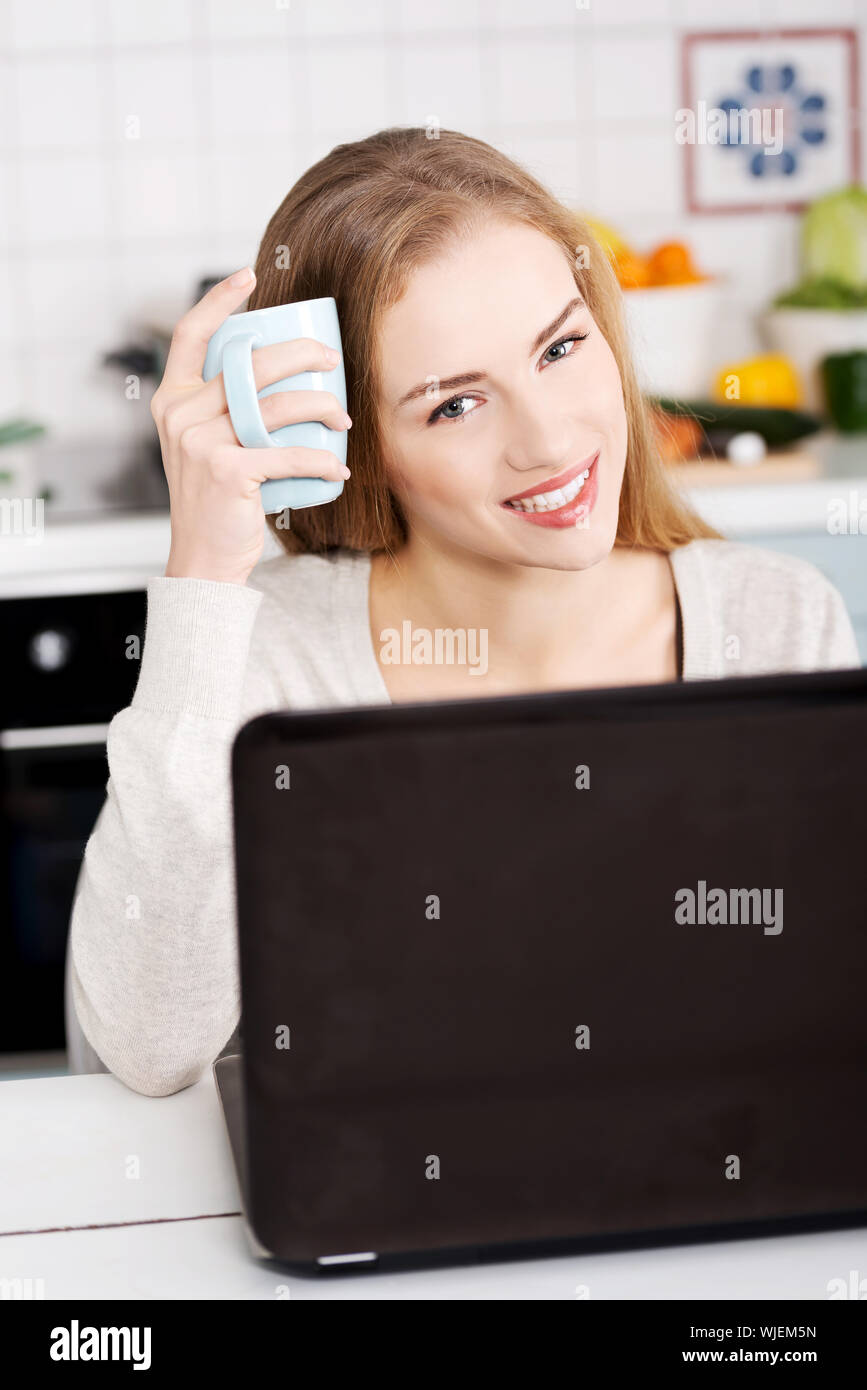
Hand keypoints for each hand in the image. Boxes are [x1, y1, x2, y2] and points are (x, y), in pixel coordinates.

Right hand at [151, 267, 350, 584]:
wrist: (203, 558)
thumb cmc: (218, 501)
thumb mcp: (206, 447)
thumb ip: (224, 412)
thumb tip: (281, 376)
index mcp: (172, 400)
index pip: (190, 335)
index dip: (218, 300)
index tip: (247, 275)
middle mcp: (180, 415)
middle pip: (251, 363)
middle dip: (301, 354)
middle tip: (332, 360)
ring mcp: (200, 442)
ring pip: (277, 405)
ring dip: (322, 407)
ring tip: (344, 419)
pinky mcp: (226, 471)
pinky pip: (289, 453)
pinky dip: (322, 461)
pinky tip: (339, 469)